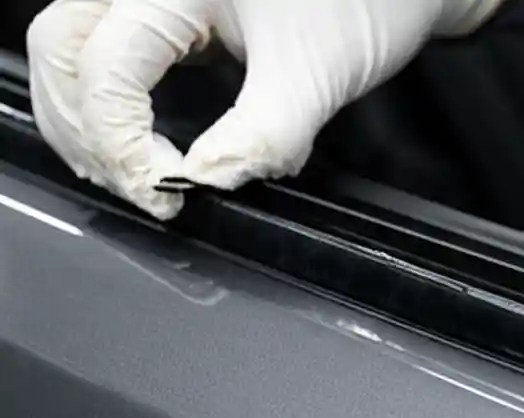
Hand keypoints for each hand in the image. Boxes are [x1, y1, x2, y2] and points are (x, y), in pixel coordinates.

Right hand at [25, 0, 505, 219]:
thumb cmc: (366, 5)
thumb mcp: (317, 75)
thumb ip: (262, 134)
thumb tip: (207, 181)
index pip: (104, 69)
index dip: (122, 144)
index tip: (167, 195)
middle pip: (60, 49)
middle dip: (85, 130)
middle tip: (141, 189)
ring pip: (70, 46)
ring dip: (86, 117)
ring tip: (135, 175)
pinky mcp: (164, 7)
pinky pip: (105, 48)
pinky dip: (107, 100)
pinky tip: (137, 144)